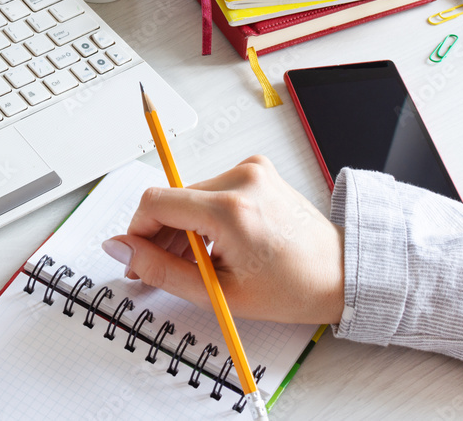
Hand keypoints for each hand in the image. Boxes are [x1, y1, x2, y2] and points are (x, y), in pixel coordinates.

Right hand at [103, 155, 343, 324]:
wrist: (343, 274)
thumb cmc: (292, 288)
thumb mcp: (218, 292)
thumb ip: (160, 269)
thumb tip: (119, 249)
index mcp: (231, 209)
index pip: (156, 202)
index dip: (137, 231)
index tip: (136, 257)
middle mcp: (241, 179)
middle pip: (172, 199)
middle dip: (159, 234)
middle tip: (159, 269)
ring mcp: (251, 169)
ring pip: (189, 195)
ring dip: (182, 226)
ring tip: (198, 261)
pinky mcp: (256, 169)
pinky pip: (210, 190)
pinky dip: (203, 216)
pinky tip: (216, 243)